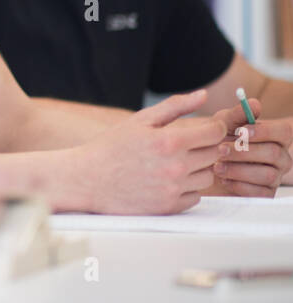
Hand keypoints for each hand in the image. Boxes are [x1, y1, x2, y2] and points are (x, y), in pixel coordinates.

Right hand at [74, 89, 224, 213]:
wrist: (86, 179)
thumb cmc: (112, 146)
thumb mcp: (139, 120)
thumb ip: (175, 106)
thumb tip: (203, 95)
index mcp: (170, 141)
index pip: (215, 133)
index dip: (213, 129)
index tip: (203, 130)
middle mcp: (176, 166)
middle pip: (214, 155)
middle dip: (203, 148)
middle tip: (181, 147)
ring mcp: (173, 189)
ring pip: (208, 177)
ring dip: (197, 170)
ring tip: (172, 165)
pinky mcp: (169, 207)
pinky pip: (195, 197)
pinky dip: (186, 189)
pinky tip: (166, 182)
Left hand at [210, 99, 292, 196]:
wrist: (204, 163)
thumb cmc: (219, 139)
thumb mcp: (223, 124)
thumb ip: (237, 114)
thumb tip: (253, 103)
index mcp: (276, 136)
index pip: (285, 131)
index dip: (265, 131)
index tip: (242, 132)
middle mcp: (281, 157)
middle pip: (273, 153)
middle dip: (244, 152)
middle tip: (220, 150)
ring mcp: (275, 177)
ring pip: (266, 174)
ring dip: (238, 169)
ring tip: (217, 166)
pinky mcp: (265, 194)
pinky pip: (259, 192)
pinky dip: (238, 185)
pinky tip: (223, 178)